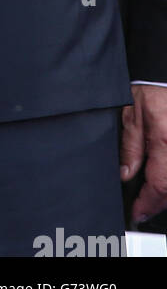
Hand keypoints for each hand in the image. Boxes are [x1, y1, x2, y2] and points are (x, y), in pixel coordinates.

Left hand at [121, 84, 166, 224]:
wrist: (163, 75)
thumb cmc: (149, 90)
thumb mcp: (131, 115)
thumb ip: (130, 147)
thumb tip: (126, 174)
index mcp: (164, 142)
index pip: (160, 186)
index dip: (147, 204)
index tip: (136, 213)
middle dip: (158, 203)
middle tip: (142, 208)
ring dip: (166, 193)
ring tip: (151, 196)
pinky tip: (162, 181)